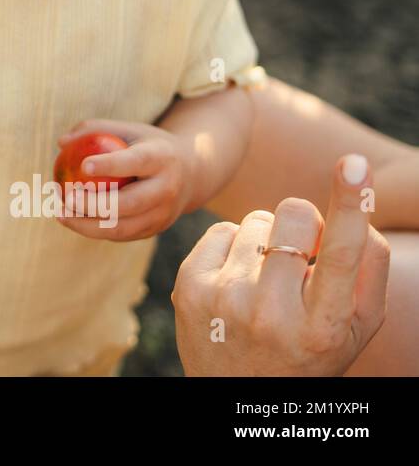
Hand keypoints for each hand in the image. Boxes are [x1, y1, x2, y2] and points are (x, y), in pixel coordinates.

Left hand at [55, 118, 193, 240]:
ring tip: (60, 214)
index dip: (111, 165)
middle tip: (66, 198)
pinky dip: (95, 230)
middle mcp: (167, 189)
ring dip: (88, 225)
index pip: (136, 163)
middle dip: (95, 204)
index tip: (83, 165)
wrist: (191, 174)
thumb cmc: (148, 146)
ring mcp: (163, 214)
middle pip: (130, 203)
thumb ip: (95, 129)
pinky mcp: (154, 230)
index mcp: (163, 158)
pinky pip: (121, 234)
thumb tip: (61, 142)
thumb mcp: (129, 130)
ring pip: (123, 227)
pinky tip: (72, 220)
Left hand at [172, 154, 389, 375]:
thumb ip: (367, 269)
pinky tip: (238, 281)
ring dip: (268, 240)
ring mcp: (224, 299)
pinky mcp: (189, 287)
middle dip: (303, 224)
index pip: (341, 254)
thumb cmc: (310, 350)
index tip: (354, 164)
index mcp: (323, 327)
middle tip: (303, 255)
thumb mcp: (355, 326)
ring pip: (256, 220)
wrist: (241, 393)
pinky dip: (234, 247)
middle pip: (292, 217)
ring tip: (268, 280)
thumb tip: (356, 207)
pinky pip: (221, 230)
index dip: (350, 205)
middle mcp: (271, 314)